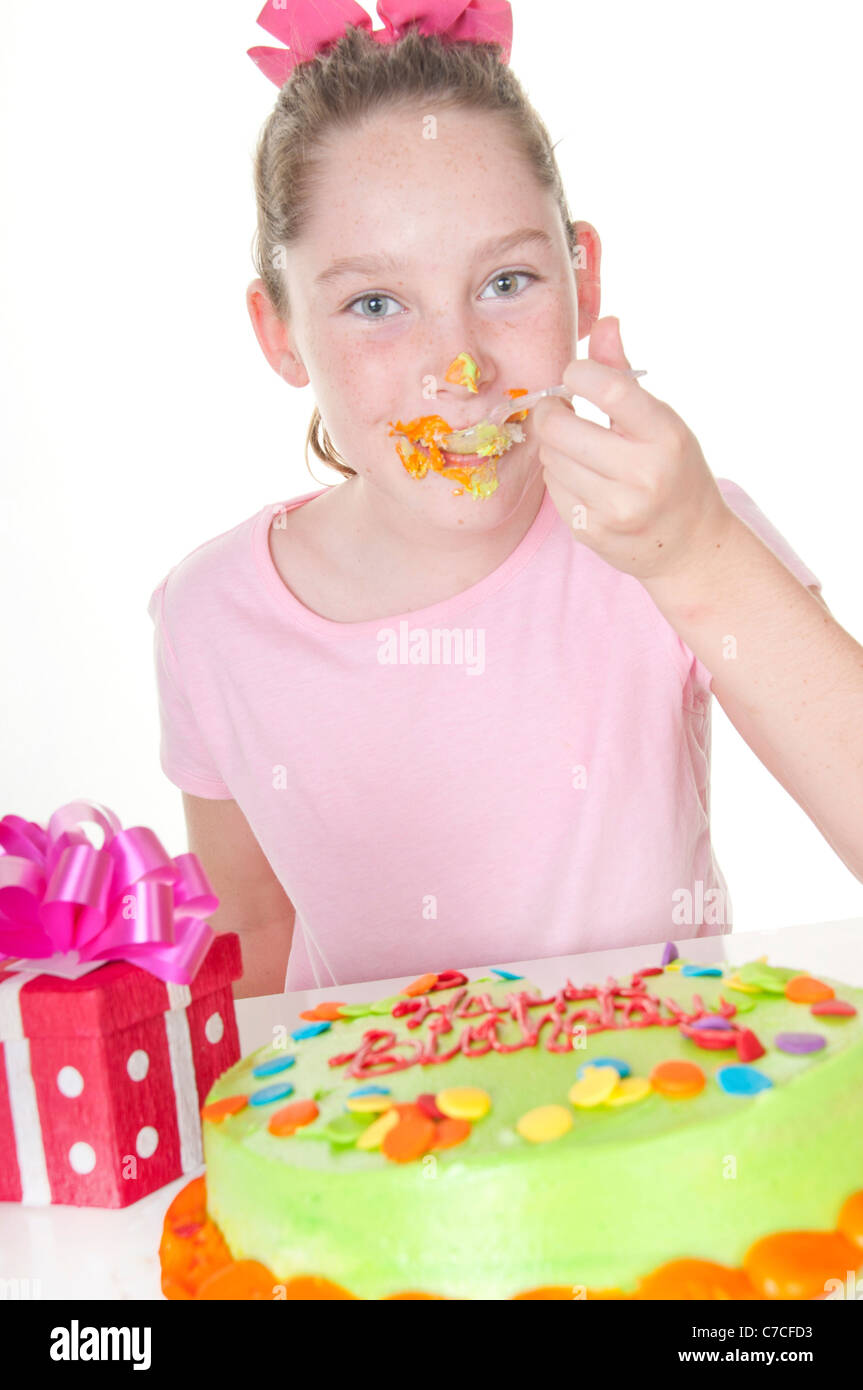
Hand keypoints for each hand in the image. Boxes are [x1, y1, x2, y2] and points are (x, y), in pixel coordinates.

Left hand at [534, 316, 733, 583]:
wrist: (690, 543)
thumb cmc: (674, 470)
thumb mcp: (662, 419)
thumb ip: (624, 374)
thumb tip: (605, 322)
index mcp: (665, 435)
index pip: (608, 388)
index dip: (578, 374)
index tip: (575, 377)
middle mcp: (643, 473)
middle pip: (561, 426)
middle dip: (551, 411)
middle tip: (560, 408)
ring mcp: (616, 508)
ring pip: (551, 457)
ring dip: (554, 446)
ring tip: (578, 447)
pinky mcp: (592, 532)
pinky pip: (552, 488)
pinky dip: (558, 476)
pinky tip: (581, 478)